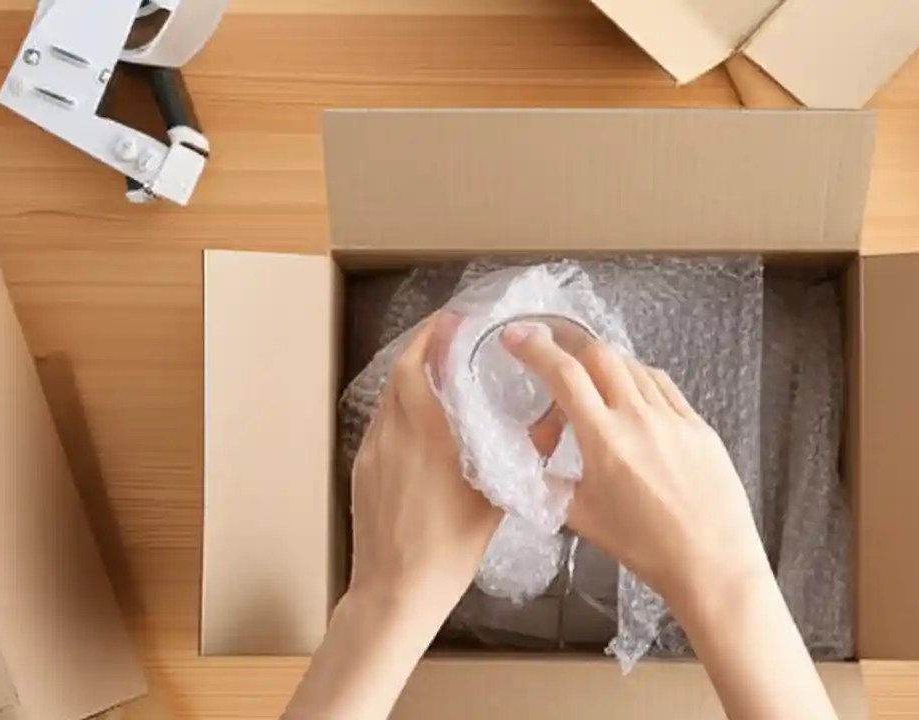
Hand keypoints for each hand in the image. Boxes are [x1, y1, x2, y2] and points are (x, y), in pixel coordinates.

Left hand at [286, 314, 501, 718]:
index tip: (455, 318)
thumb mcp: (496, 500)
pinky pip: (381, 422)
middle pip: (399, 371)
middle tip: (448, 333)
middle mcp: (395, 434)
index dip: (435, 335)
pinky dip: (399, 405)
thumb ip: (525, 455)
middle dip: (422, 345)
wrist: (395, 590)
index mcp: (429, 436)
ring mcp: (373, 451)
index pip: (422, 365)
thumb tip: (555, 424)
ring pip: (387, 396)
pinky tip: (420, 417)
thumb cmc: (450, 550)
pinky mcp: (363, 468)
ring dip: (410, 374)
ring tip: (439, 368)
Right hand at [499, 323, 767, 610]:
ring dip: (605, 366)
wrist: (712, 562)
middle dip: (570, 349)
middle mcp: (639, 417)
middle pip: (599, 354)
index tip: (516, 336)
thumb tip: (531, 467)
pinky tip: (633, 398)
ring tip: (592, 387)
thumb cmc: (644, 547)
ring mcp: (674, 417)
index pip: (563, 374)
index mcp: (604, 439)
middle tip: (554, 359)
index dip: (534, 348)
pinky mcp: (699, 424)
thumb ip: (550, 485)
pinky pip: (663, 386)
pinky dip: (639, 381)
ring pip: (633, 365)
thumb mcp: (582, 519)